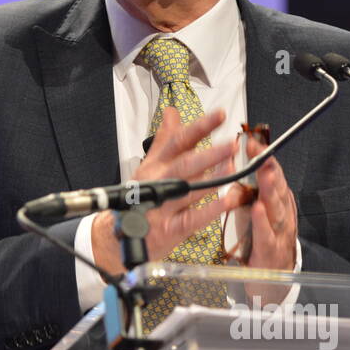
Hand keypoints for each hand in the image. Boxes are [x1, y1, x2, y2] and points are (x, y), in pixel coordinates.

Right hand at [91, 106, 242, 274]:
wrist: (116, 237)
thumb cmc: (138, 199)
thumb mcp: (149, 167)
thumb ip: (165, 140)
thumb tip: (172, 113)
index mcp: (156, 165)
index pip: (179, 141)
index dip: (200, 127)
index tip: (220, 115)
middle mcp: (159, 182)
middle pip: (185, 164)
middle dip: (209, 153)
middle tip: (232, 143)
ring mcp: (164, 206)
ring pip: (190, 189)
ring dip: (213, 178)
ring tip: (232, 166)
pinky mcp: (170, 229)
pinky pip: (192, 218)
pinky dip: (210, 210)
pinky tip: (227, 200)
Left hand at [245, 135, 297, 270]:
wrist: (272, 278)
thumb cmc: (261, 240)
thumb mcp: (255, 210)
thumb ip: (247, 189)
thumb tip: (231, 164)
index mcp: (277, 201)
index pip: (272, 173)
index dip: (263, 157)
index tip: (252, 141)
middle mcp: (281, 212)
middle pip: (277, 187)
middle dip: (269, 168)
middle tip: (262, 151)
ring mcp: (279, 232)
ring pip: (277, 208)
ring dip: (271, 190)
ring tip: (266, 174)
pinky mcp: (271, 251)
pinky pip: (266, 234)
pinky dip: (262, 222)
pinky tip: (257, 209)